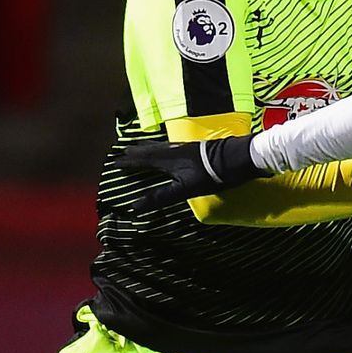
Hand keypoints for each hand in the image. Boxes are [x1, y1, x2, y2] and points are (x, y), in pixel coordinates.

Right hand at [117, 136, 267, 209]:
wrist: (236, 159)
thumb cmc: (210, 175)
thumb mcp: (183, 189)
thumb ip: (161, 196)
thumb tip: (135, 206)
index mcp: (166, 159)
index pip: (142, 160)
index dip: (129, 162)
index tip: (115, 162)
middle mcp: (173, 150)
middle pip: (150, 150)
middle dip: (136, 151)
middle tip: (124, 150)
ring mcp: (185, 147)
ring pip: (161, 146)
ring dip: (149, 147)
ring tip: (143, 147)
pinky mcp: (195, 148)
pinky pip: (171, 147)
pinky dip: (163, 148)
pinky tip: (171, 150)